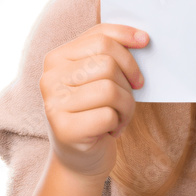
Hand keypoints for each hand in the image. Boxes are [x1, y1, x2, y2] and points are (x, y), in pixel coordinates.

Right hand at [40, 24, 148, 177]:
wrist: (81, 158)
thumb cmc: (95, 111)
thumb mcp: (97, 77)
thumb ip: (109, 54)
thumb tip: (141, 38)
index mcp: (56, 59)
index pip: (99, 37)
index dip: (126, 38)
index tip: (145, 42)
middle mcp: (49, 78)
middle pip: (108, 63)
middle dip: (128, 80)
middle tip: (128, 96)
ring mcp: (54, 104)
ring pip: (110, 89)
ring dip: (126, 105)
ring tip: (119, 116)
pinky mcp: (65, 129)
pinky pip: (109, 115)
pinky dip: (119, 123)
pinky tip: (111, 130)